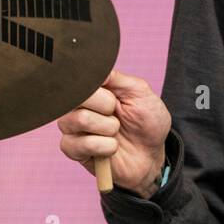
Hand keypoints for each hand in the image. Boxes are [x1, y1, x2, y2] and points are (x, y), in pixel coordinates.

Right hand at [58, 69, 171, 196]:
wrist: (151, 155)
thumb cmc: (147, 122)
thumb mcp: (140, 92)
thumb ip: (117, 78)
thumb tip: (94, 68)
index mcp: (93, 89)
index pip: (81, 79)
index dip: (101, 88)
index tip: (115, 97)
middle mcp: (77, 105)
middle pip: (77, 97)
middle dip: (107, 107)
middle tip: (118, 115)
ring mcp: (72, 127)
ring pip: (79, 119)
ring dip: (107, 127)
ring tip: (116, 132)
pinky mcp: (72, 149)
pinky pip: (79, 144)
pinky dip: (104, 146)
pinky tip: (111, 147)